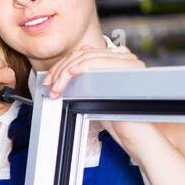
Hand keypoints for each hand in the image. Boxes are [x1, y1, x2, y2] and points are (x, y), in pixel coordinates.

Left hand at [40, 41, 154, 147]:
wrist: (134, 132)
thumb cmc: (118, 116)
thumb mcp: (97, 94)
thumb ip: (89, 76)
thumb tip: (74, 61)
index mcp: (120, 59)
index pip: (86, 52)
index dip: (64, 64)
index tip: (52, 78)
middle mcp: (126, 57)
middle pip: (85, 54)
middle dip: (61, 69)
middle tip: (51, 84)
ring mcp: (128, 62)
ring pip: (88, 57)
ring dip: (66, 72)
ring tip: (57, 87)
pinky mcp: (127, 69)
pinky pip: (98, 62)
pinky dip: (80, 67)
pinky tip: (69, 75)